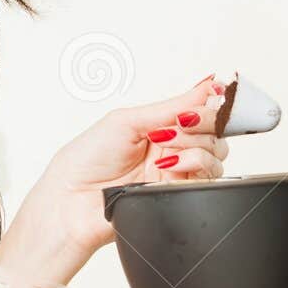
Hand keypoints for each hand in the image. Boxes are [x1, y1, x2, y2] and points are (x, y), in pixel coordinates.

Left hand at [2, 75, 230, 280]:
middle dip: (202, 124)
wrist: (71, 202)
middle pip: (215, 134)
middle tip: (180, 126)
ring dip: (197, 147)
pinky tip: (170, 166)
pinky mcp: (178, 196)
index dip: (209, 105)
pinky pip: (207, 180)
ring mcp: (175, 174)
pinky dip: (194, 166)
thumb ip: (171, 106)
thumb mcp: (128, 121)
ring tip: (166, 152)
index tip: (210, 98)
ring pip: (216, 156)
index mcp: (158, 127)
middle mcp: (170, 149)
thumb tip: (208, 85)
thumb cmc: (86, 159)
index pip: (201, 112)